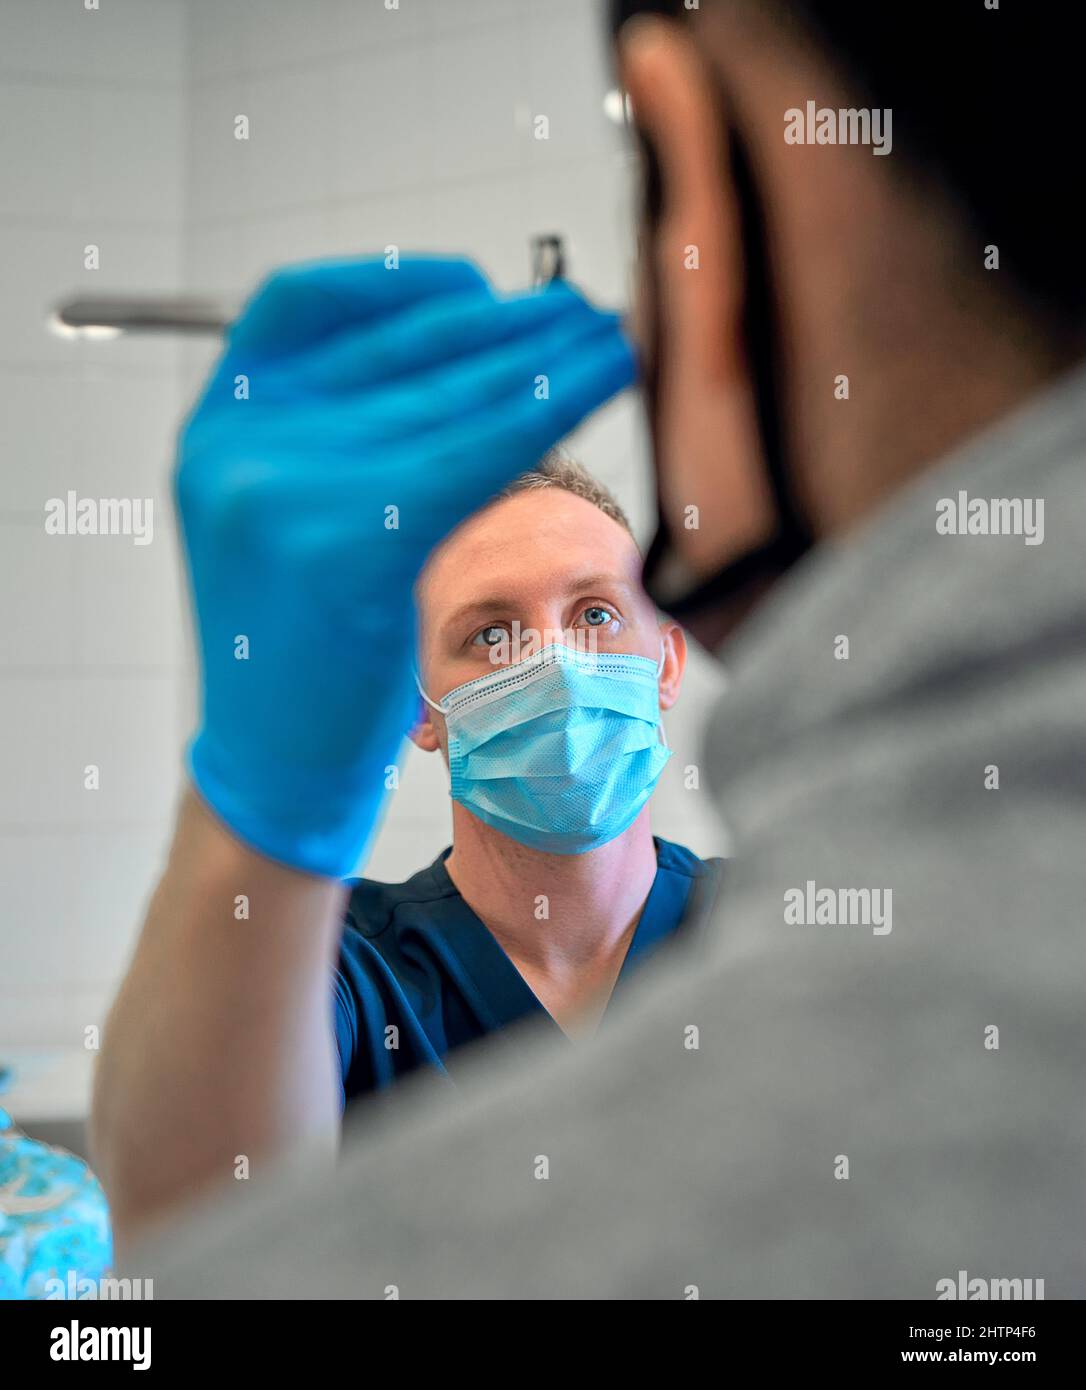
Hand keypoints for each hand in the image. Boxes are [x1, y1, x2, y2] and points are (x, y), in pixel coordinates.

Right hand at [175, 256, 635, 876]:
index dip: (396, 285)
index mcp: (215, 428)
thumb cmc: (302, 648)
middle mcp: (235, 447)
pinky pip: (470, 456)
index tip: (482, 288)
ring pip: (445, 400)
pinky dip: (544, 411)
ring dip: (544, 360)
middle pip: (396, 348)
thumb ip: (345, 435)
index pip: (301, 304)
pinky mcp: (342, 549)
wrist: (274, 765)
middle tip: (584, 309)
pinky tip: (600, 383)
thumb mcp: (293, 517)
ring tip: (614, 338)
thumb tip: (472, 354)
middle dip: (504, 324)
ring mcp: (279, 495)